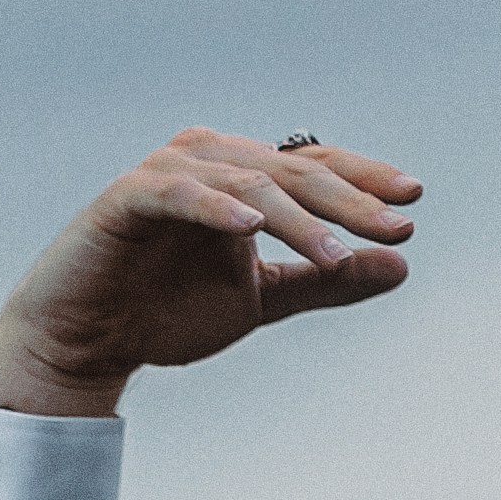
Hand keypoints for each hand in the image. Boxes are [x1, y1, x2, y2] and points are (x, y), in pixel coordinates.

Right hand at [0, 133, 418, 418]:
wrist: (88, 341)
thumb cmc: (166, 311)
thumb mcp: (262, 298)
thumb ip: (323, 279)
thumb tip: (399, 266)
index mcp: (243, 174)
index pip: (314, 167)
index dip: (364, 181)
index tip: (412, 204)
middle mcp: (210, 158)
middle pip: (291, 170)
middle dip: (346, 201)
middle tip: (392, 228)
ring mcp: (168, 172)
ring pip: (247, 183)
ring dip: (294, 218)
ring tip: (335, 255)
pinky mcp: (128, 196)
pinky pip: (180, 193)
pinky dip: (216, 207)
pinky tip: (251, 227)